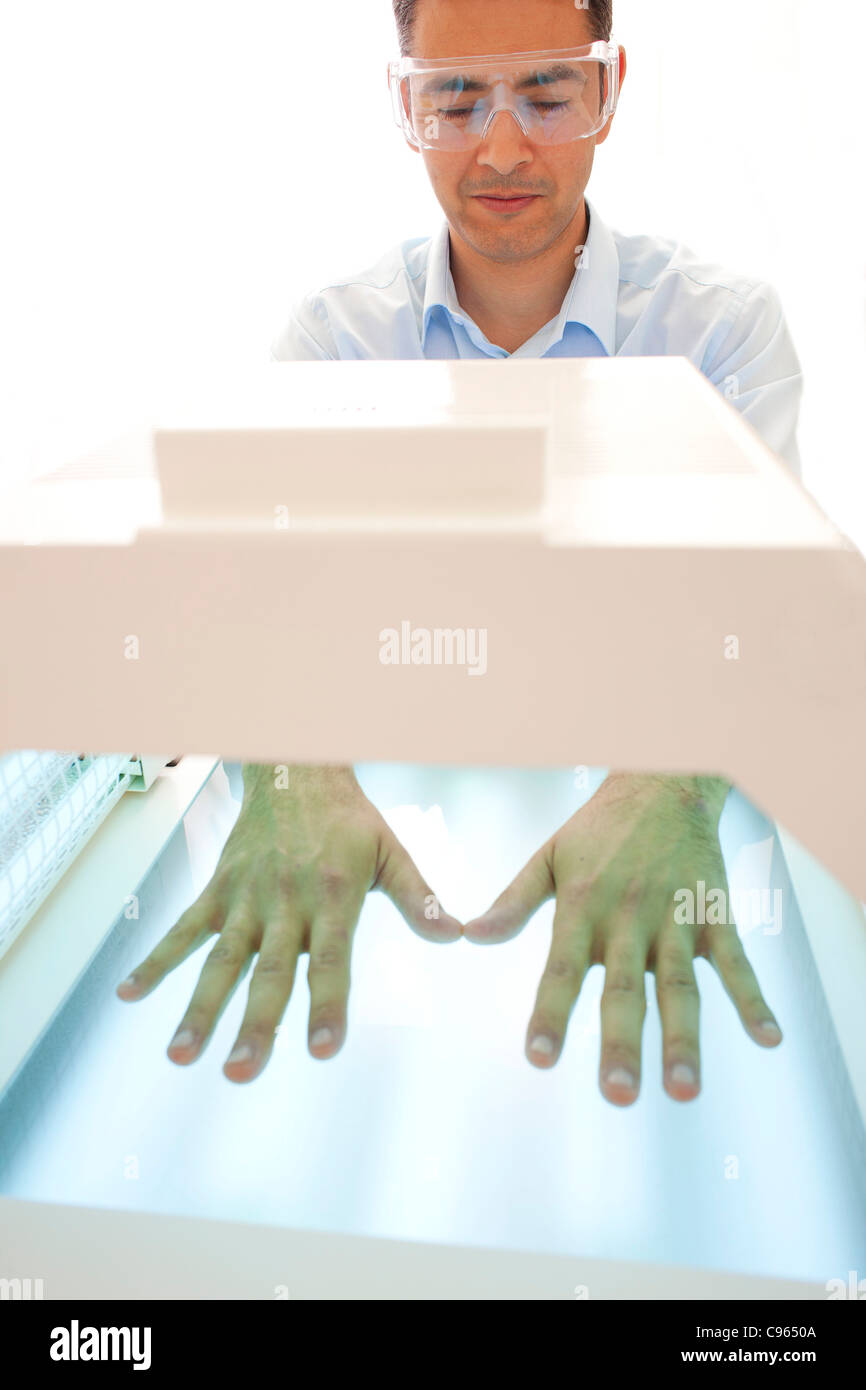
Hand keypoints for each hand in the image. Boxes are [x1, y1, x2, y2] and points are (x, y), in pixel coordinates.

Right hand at [116, 763, 460, 1080]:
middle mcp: (286, 901)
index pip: (331, 959)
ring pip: (219, 959)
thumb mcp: (391, 850)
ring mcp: (245, 897)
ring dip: (198, 1008)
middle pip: (269, 971)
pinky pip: (183, 929)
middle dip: (254, 1025)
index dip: (327, 1005)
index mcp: (334, 895)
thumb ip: (418, 897)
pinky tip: (130, 995)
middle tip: (241, 1073)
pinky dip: (156, 961)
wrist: (295, 767)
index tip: (322, 1050)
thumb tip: (454, 935)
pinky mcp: (217, 889)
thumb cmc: (347, 818)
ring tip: (181, 1055)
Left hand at [463, 772, 781, 1105]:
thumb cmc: (600, 829)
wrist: (664, 782)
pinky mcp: (716, 915)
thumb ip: (513, 901)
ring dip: (683, 1039)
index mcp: (583, 906)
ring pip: (681, 986)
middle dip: (622, 1044)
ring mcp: (676, 919)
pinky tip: (768, 1038)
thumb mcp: (548, 857)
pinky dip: (754, 999)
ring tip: (684, 1088)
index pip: (561, 968)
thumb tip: (471, 937)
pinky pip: (738, 962)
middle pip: (625, 989)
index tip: (539, 1058)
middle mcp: (629, 918)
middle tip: (618, 1095)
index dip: (550, 1013)